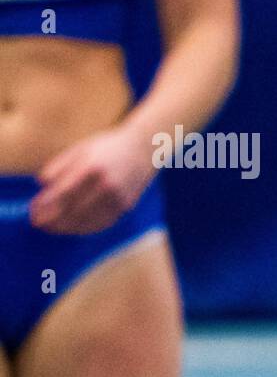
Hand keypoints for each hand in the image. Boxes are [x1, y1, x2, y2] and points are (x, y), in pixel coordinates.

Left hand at [29, 127, 158, 233]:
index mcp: (92, 168)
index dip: (46, 206)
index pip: (63, 194)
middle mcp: (106, 185)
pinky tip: (74, 228)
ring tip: (53, 229)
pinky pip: (103, 223)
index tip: (33, 211)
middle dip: (53, 220)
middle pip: (74, 211)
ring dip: (67, 228)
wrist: (144, 149)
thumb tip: (42, 185)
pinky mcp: (126, 206)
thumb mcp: (80, 149)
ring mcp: (118, 198)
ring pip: (89, 220)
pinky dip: (86, 228)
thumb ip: (59, 166)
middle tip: (38, 224)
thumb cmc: (107, 148)